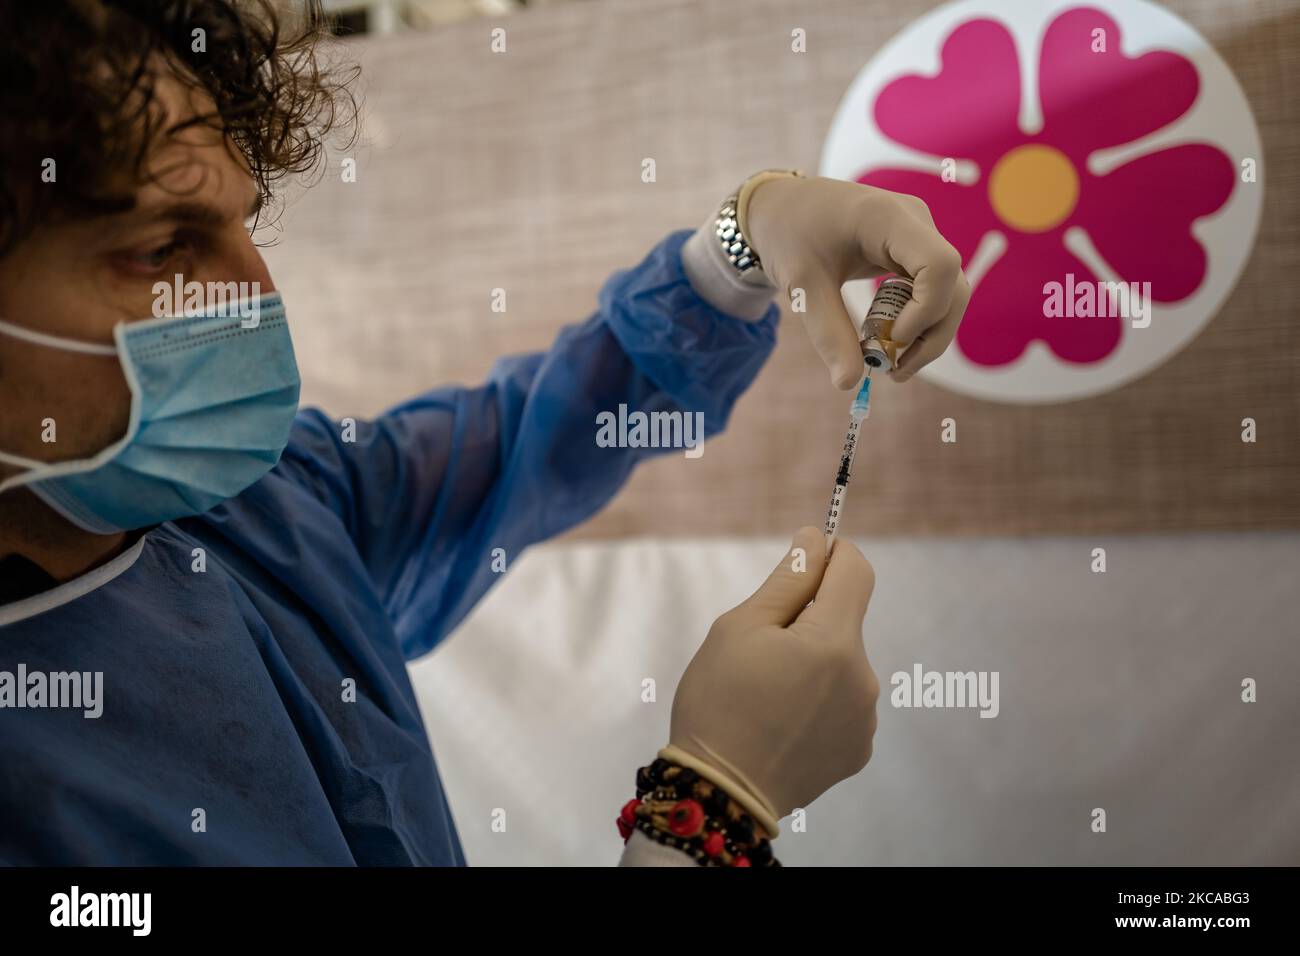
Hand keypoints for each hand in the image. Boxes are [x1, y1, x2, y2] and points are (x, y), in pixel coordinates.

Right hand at [665, 527, 878, 827]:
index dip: (831, 554)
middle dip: (810, 619)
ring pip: (842, 662)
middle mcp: (862, 677)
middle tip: (759, 650)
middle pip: (845, 619)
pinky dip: (818, 701)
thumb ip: (788, 578)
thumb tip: (815, 539)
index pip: (857, 569)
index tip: (804, 562)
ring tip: (767, 693)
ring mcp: (864, 717)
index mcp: (834, 641)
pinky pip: (843, 703)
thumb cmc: (718, 703)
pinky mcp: (858, 748)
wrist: (719, 794)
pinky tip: (781, 722)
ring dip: (814, 662)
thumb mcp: (740, 627)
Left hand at [744, 175, 971, 386]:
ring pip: (949, 293)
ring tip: (892, 367)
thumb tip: (848, 383)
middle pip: (953, 286)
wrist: (781, 207)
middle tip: (895, 372)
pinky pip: (932, 291)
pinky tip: (888, 344)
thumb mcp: (802, 285)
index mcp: (888, 218)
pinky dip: (917, 321)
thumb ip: (828, 332)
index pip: (940, 265)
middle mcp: (915, 222)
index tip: (890, 338)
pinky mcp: (912, 251)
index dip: (926, 310)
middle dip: (931, 335)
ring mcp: (918, 235)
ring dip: (928, 334)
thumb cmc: (789, 235)